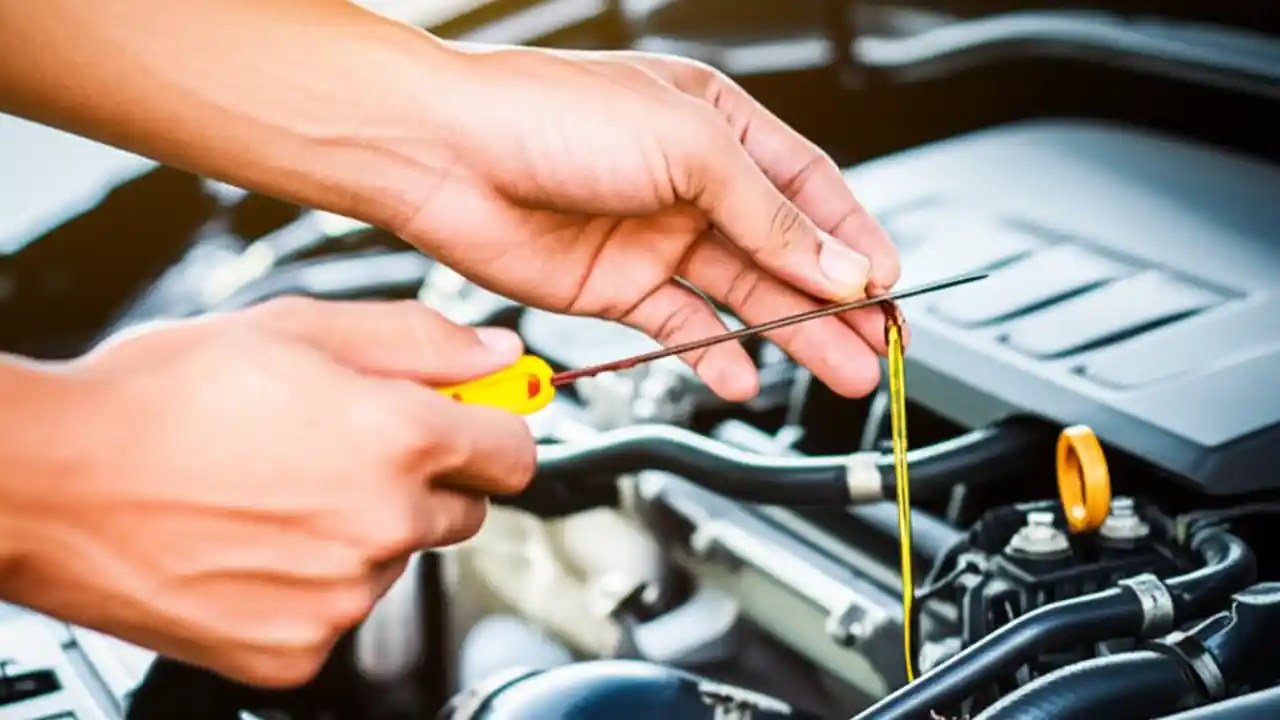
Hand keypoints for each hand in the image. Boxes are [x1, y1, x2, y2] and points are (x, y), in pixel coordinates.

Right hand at [0, 298, 533, 687]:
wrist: (51, 483)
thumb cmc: (159, 398)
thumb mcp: (296, 327)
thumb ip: (418, 340)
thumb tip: (498, 353)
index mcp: (400, 440)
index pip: (516, 452)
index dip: (494, 429)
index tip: (475, 423)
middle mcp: (383, 525)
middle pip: (465, 511)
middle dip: (428, 479)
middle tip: (349, 448)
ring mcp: (342, 598)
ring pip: (398, 561)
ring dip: (366, 530)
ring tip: (281, 489)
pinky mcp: (297, 652)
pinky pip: (340, 612)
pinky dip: (314, 584)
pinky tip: (258, 542)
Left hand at [402, 45, 900, 400]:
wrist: (444, 155)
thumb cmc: (547, 114)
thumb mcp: (687, 147)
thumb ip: (766, 213)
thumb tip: (835, 261)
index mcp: (717, 125)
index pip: (809, 188)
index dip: (852, 240)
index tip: (888, 287)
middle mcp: (691, 181)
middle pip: (785, 251)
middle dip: (837, 302)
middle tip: (878, 347)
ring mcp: (655, 235)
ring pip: (743, 295)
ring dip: (793, 335)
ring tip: (838, 372)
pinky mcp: (617, 285)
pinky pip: (682, 326)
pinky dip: (714, 353)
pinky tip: (743, 375)